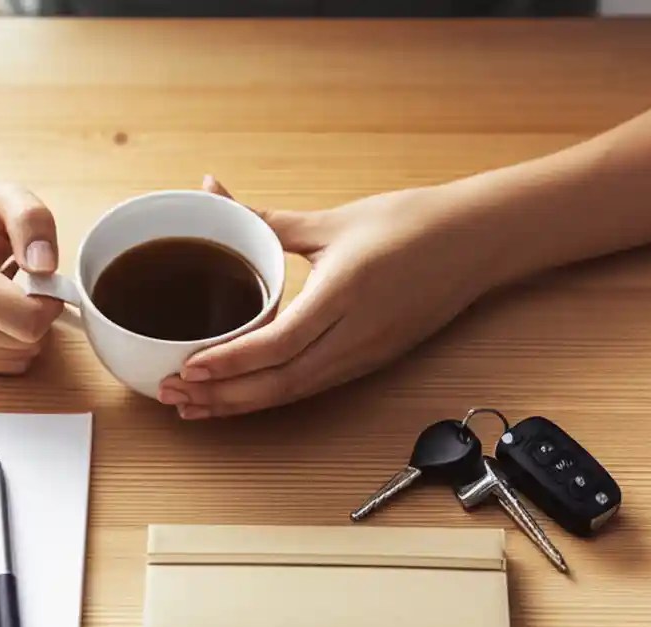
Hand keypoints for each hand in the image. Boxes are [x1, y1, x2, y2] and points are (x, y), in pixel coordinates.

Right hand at [0, 177, 62, 373]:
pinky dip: (9, 341)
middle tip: (25, 282)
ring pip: (14, 357)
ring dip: (23, 329)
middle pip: (23, 342)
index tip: (43, 279)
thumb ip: (34, 223)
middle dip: (37, 315)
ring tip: (6, 292)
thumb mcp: (9, 197)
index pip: (26, 321)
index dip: (50, 303)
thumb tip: (45, 268)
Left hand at [157, 176, 491, 418]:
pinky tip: (241, 397)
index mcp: (344, 292)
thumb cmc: (411, 223)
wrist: (476, 241)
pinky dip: (271, 396)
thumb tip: (214, 196)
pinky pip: (312, 387)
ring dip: (241, 404)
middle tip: (174, 397)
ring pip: (294, 393)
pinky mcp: (370, 361)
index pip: (278, 343)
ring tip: (195, 406)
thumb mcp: (332, 221)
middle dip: (222, 397)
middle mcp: (355, 334)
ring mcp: (365, 354)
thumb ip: (267, 220)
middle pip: (280, 383)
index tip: (189, 368)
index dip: (230, 363)